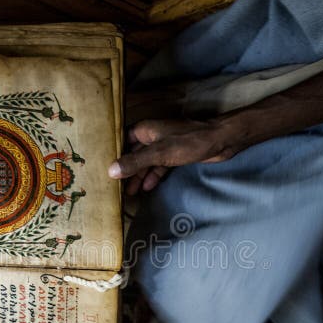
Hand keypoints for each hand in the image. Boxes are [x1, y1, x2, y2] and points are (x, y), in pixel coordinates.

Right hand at [108, 119, 243, 194]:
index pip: (122, 140)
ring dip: (139, 176)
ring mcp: (165, 145)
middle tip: (116, 187)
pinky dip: (153, 175)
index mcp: (145, 129)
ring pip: (146, 162)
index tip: (102, 167)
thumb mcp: (159, 153)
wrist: (220, 141)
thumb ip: (135, 162)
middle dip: (125, 169)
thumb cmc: (189, 142)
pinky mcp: (176, 154)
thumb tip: (111, 171)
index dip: (113, 153)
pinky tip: (148, 187)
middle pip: (133, 153)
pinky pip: (159, 166)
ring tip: (130, 192)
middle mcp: (152, 135)